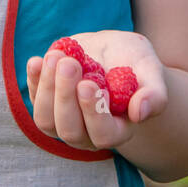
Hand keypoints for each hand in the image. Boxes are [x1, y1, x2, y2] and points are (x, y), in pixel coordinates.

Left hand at [26, 31, 167, 151]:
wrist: (112, 51)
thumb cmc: (136, 64)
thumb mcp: (150, 72)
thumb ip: (153, 94)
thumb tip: (139, 113)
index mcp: (116, 130)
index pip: (103, 135)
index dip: (93, 113)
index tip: (88, 84)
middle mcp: (87, 133)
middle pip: (70, 130)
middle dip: (66, 97)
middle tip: (69, 64)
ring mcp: (63, 120)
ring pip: (46, 120)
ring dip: (47, 88)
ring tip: (57, 57)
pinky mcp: (46, 102)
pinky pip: (33, 98)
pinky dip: (33, 80)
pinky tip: (37, 61)